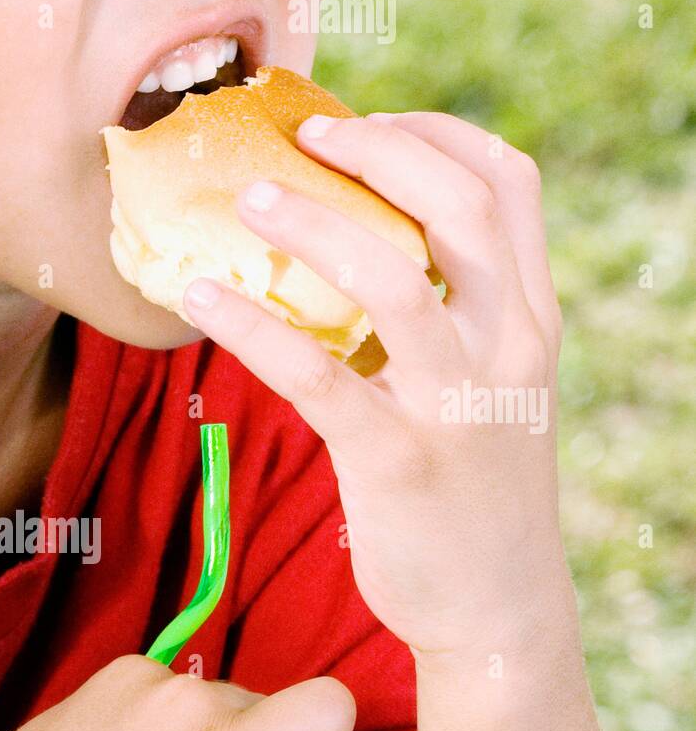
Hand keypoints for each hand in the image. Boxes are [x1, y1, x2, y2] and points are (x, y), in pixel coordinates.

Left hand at [182, 112, 573, 663]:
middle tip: (302, 135)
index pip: (509, 185)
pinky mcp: (395, 460)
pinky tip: (200, 298)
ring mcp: (455, 405)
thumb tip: (360, 255)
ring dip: (310, 223)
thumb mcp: (492, 391)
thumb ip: (453, 322)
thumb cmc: (476, 492)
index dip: (435, 132)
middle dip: (378, 149)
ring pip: (391, 278)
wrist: (498, 608)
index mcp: (531, 320)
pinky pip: (315, 374)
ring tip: (246, 197)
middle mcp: (508, 348)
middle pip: (459, 206)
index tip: (366, 122)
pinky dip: (251, 326)